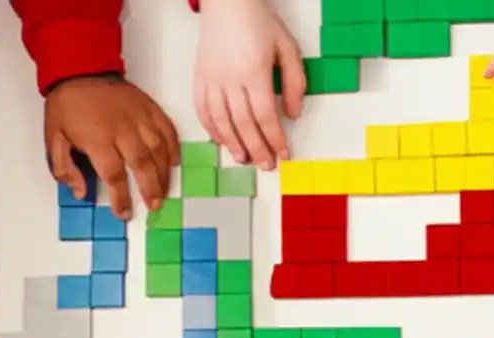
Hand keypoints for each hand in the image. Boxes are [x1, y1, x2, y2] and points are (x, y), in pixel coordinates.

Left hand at [45, 75, 179, 218]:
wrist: (81, 68)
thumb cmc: (67, 105)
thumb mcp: (54, 137)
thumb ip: (65, 168)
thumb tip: (80, 192)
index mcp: (97, 139)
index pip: (113, 175)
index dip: (121, 198)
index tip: (123, 213)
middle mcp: (122, 131)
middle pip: (142, 166)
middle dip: (150, 190)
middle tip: (154, 206)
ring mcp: (139, 119)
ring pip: (158, 152)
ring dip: (163, 174)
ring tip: (164, 191)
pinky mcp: (150, 109)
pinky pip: (167, 131)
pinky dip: (173, 148)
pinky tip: (173, 163)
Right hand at [194, 0, 304, 169]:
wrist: (228, 1)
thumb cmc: (259, 21)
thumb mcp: (288, 48)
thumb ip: (294, 82)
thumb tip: (294, 114)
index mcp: (254, 71)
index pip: (265, 116)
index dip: (275, 139)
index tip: (283, 153)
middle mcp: (230, 78)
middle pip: (243, 123)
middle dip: (257, 148)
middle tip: (267, 165)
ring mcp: (211, 78)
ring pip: (220, 120)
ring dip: (233, 143)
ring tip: (244, 159)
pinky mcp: (199, 76)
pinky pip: (202, 109)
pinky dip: (211, 128)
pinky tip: (221, 140)